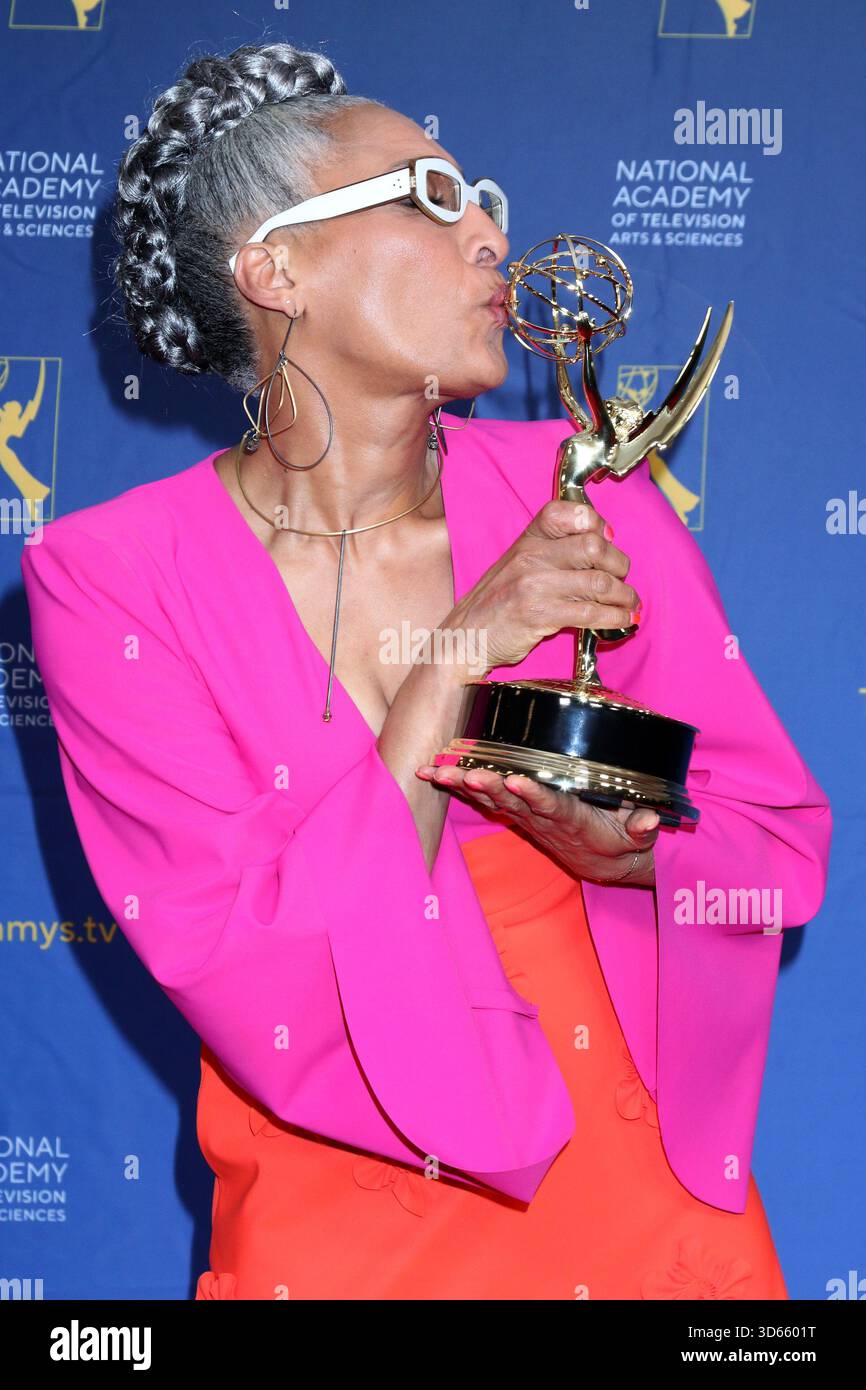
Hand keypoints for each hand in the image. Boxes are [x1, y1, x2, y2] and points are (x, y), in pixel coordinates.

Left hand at [414, 764, 659, 885]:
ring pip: (491, 799)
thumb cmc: (625, 841)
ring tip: (436, 772)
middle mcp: (544, 819)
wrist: (607, 865)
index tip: (515, 780)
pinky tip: (434, 774)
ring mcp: (527, 817)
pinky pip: (484, 800)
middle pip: (511, 801)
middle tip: (464, 773)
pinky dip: (459, 787)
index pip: (552, 805)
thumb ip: (643, 828)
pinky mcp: (517, 813)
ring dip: (463, 786)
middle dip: (487, 787)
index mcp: (574, 819)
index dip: (533, 794)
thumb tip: (647, 821)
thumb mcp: (641, 838)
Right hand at [437, 497, 640, 679]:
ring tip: (629, 604)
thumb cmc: (495, 604)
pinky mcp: (540, 615)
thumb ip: (550, 553)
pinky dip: (614, 618)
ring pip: (598, 583)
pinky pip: (590, 613)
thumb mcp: (516, 566)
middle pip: (593, 548)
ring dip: (623, 596)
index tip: (609, 539)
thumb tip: (601, 548)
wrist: (465, 637)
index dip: (595, 522)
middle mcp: (531, 557)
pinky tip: (620, 621)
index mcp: (527, 540)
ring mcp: (535, 586)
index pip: (565, 512)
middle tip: (623, 579)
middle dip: (619, 564)